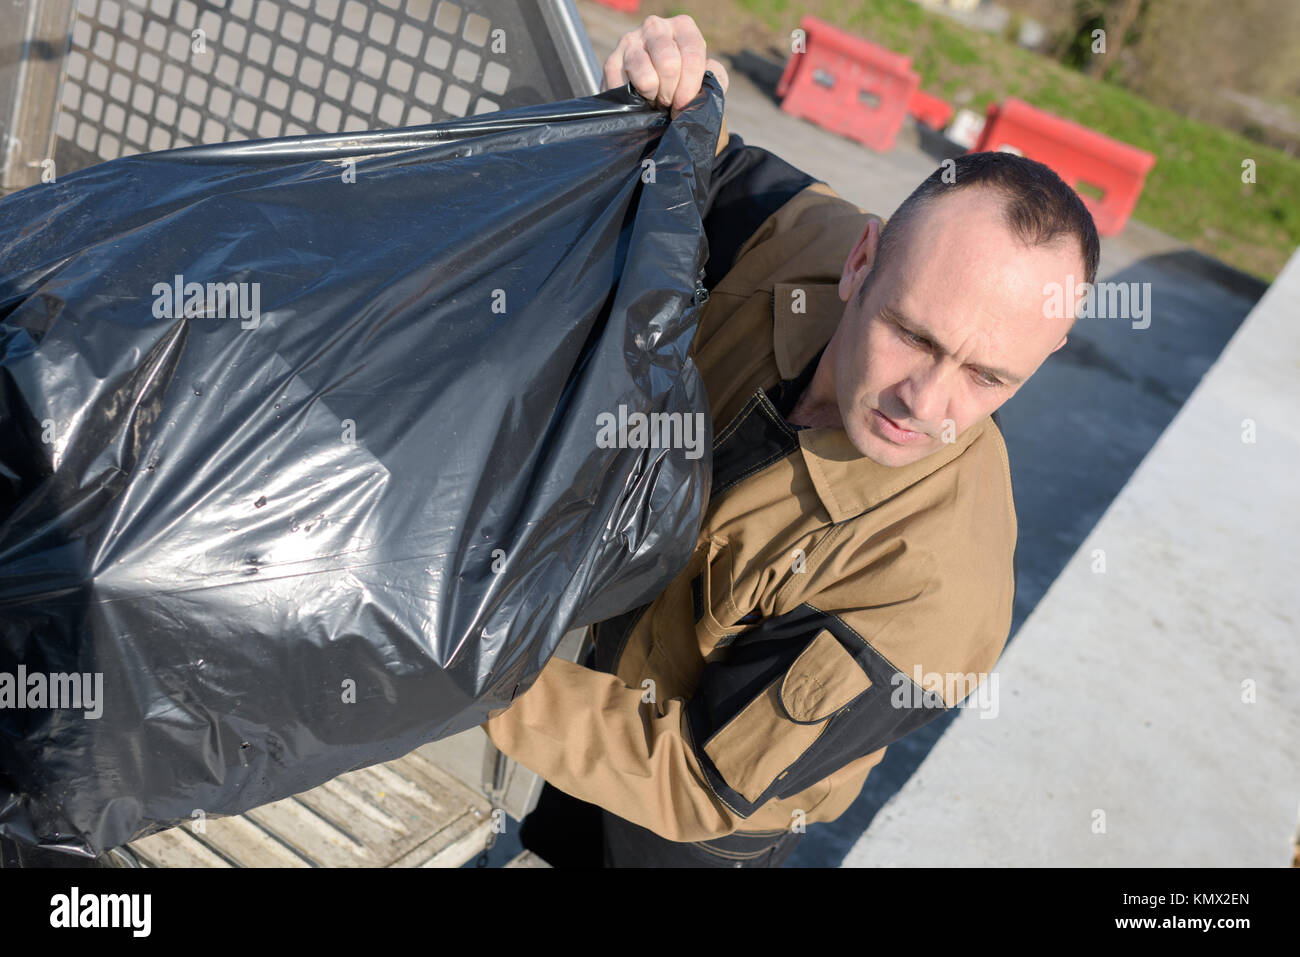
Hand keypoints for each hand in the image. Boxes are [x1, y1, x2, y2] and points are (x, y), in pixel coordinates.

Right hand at [603, 14, 729, 114]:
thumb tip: (708, 77)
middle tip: (670, 103)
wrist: (655, 99)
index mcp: (683, 27)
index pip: (692, 54)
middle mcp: (655, 26)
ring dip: (653, 97)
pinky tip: (640, 100)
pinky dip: (635, 102)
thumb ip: (714, 77)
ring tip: (655, 100)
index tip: (685, 105)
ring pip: (646, 77)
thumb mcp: (706, 80)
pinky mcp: (612, 61)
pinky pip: (623, 87)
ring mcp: (631, 41)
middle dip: (672, 93)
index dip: (690, 87)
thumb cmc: (684, 87)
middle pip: (668, 63)